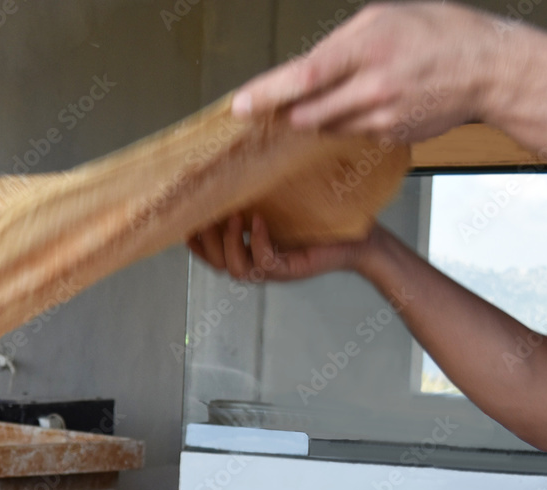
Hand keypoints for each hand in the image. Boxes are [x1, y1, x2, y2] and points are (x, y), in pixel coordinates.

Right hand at [187, 213, 378, 282]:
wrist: (359, 235)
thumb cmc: (321, 217)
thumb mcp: (281, 202)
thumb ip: (255, 194)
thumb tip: (231, 163)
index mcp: (250, 249)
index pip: (211, 254)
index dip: (196, 243)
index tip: (187, 223)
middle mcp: (257, 264)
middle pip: (217, 263)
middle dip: (209, 241)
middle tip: (212, 214)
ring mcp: (273, 270)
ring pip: (236, 269)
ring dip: (230, 243)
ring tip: (234, 217)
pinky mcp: (290, 269)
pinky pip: (263, 263)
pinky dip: (258, 242)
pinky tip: (260, 221)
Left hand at [232, 2, 504, 141]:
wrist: (489, 70)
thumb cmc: (439, 35)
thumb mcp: (385, 18)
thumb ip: (340, 44)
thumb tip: (301, 71)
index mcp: (368, 46)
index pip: (304, 76)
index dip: (267, 94)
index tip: (240, 105)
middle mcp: (373, 85)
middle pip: (307, 112)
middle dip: (286, 112)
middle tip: (274, 107)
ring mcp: (382, 116)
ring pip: (326, 127)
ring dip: (317, 116)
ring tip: (339, 93)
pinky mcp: (390, 136)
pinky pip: (352, 133)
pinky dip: (348, 121)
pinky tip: (368, 103)